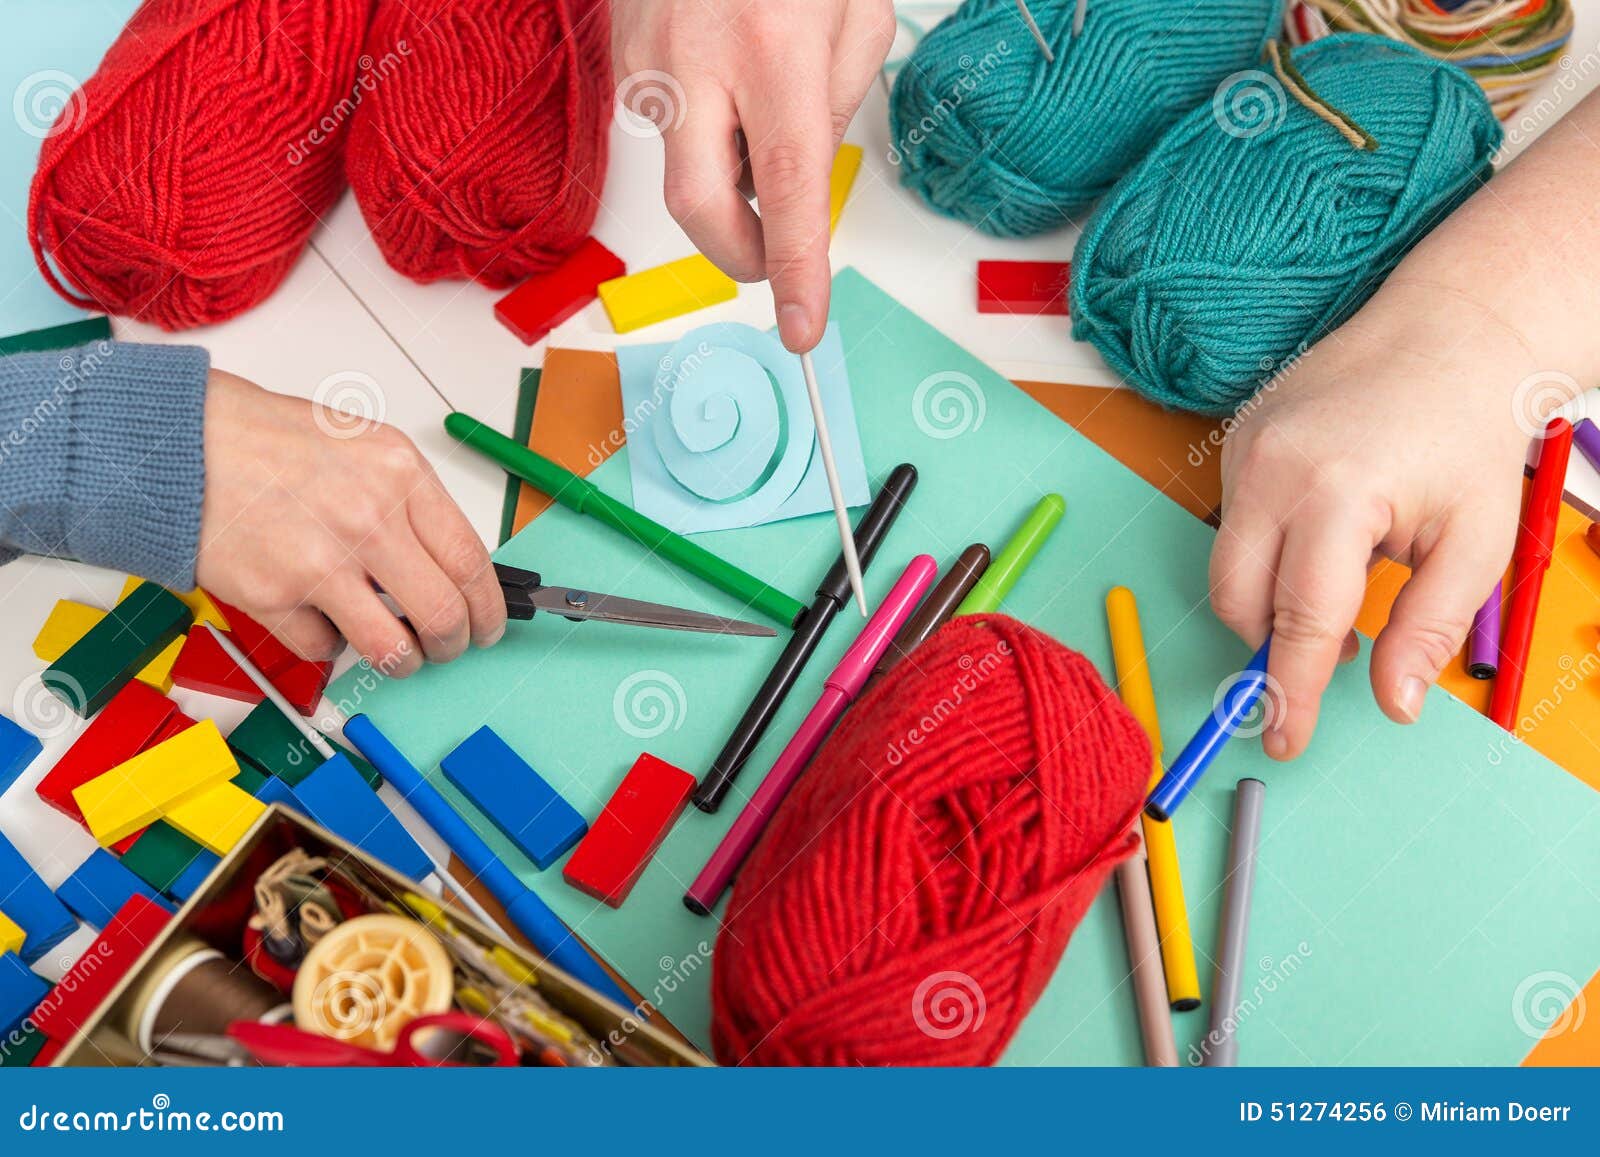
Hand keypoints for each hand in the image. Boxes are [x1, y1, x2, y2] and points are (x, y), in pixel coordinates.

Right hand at [195, 371, 505, 674]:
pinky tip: (317, 612)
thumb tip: (450, 567)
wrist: (182, 445)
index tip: (487, 627)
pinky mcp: (274, 596)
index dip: (489, 608)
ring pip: (393, 649)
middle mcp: (369, 518)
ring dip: (402, 661)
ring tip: (395, 651)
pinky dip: (329, 643)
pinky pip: (326, 649)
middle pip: (443, 615)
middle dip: (452, 645)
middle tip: (444, 648)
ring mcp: (321, 561)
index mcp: (400, 476)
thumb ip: (410, 503)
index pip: (471, 562)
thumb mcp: (364, 448)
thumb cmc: (269, 443)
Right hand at [612, 0, 894, 351]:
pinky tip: (723, 66)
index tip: (802, 328)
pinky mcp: (621, 55)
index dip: (795, 270)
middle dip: (741, 254)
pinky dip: (707, 122)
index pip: (786, 190)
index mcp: (774, 48)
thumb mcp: (855, 15)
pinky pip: (670, 123)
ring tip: (757, 92)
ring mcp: (646, 58)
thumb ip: (834, 107)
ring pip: (688, 164)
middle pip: (701, 209)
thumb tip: (798, 185)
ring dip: (731, 162)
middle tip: (777, 255)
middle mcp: (697, 59)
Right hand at [1208, 282, 1557, 757]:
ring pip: (1226, 566)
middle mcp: (1273, 472)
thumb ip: (1428, 628)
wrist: (1447, 335)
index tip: (1286, 739)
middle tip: (1321, 665)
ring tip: (1339, 581)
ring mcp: (1244, 452)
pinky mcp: (1234, 440)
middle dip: (1270, 647)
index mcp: (1338, 497)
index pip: (1300, 621)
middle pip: (1239, 600)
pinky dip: (1266, 549)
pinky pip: (1231, 523)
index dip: (1292, 690)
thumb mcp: (1475, 543)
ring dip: (1268, 598)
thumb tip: (1393, 703)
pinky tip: (1322, 528)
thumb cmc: (1466, 440)